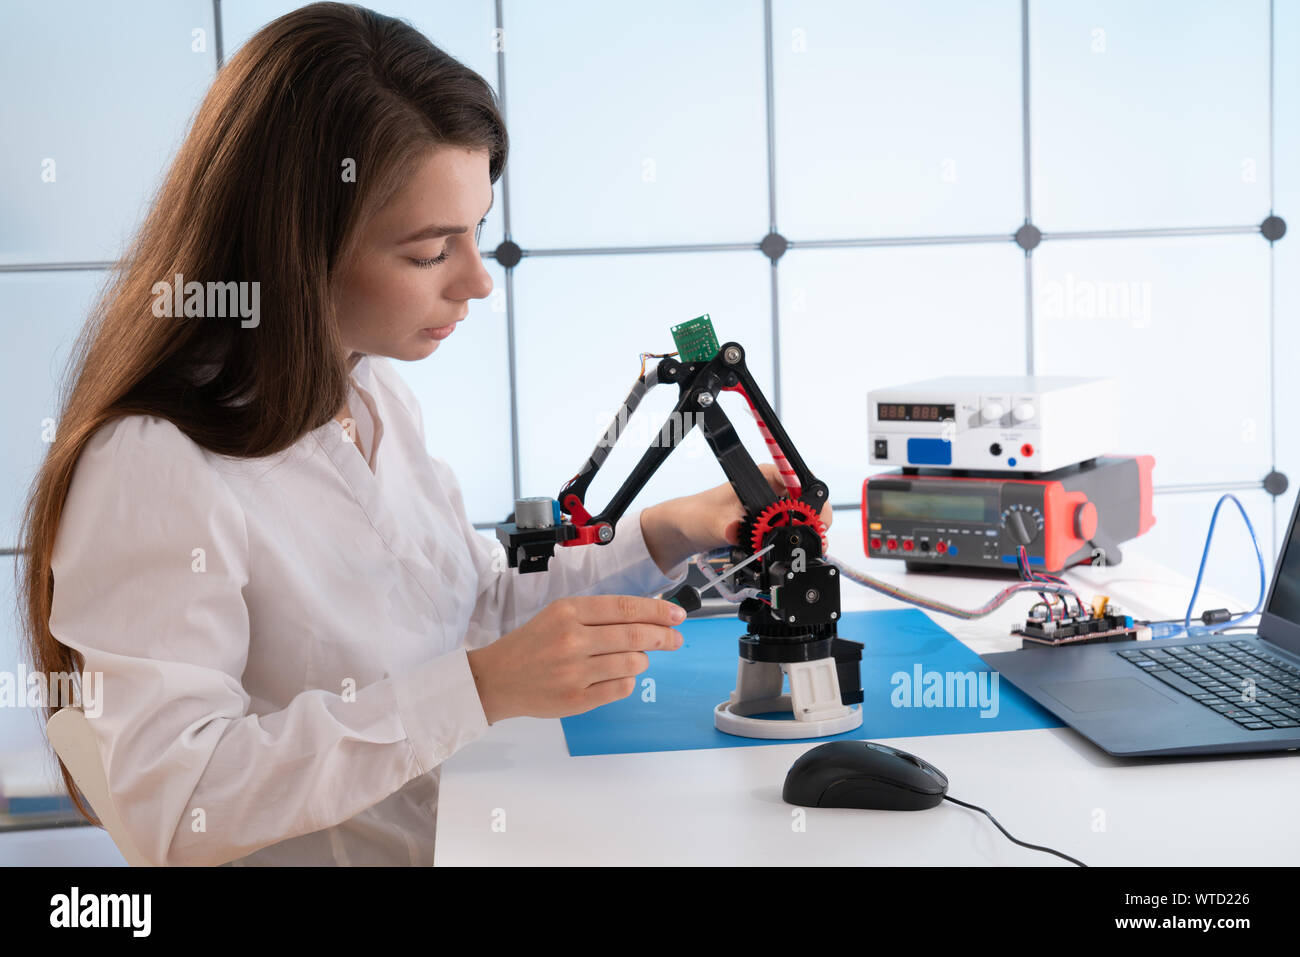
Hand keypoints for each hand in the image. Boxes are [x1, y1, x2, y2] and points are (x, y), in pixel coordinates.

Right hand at [464, 595, 685, 723]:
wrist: (497, 678)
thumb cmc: (533, 643)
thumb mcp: (559, 614)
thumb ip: (599, 613)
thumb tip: (648, 613)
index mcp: (568, 612)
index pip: (626, 608)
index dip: (658, 611)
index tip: (677, 615)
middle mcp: (572, 640)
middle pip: (635, 636)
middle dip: (664, 636)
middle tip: (675, 638)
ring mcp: (574, 672)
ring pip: (632, 664)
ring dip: (643, 660)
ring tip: (638, 658)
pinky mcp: (576, 700)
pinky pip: (620, 688)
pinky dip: (628, 680)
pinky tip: (621, 674)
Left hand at [640, 462, 833, 574]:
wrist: (688, 528)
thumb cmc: (698, 515)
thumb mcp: (713, 523)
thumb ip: (728, 528)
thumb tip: (738, 532)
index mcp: (764, 476)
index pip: (801, 480)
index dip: (813, 500)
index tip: (815, 521)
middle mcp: (773, 487)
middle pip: (809, 500)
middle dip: (814, 522)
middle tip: (813, 542)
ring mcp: (774, 504)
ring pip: (804, 517)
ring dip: (805, 534)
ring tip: (799, 549)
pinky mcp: (771, 520)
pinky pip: (791, 529)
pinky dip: (793, 542)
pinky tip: (786, 551)